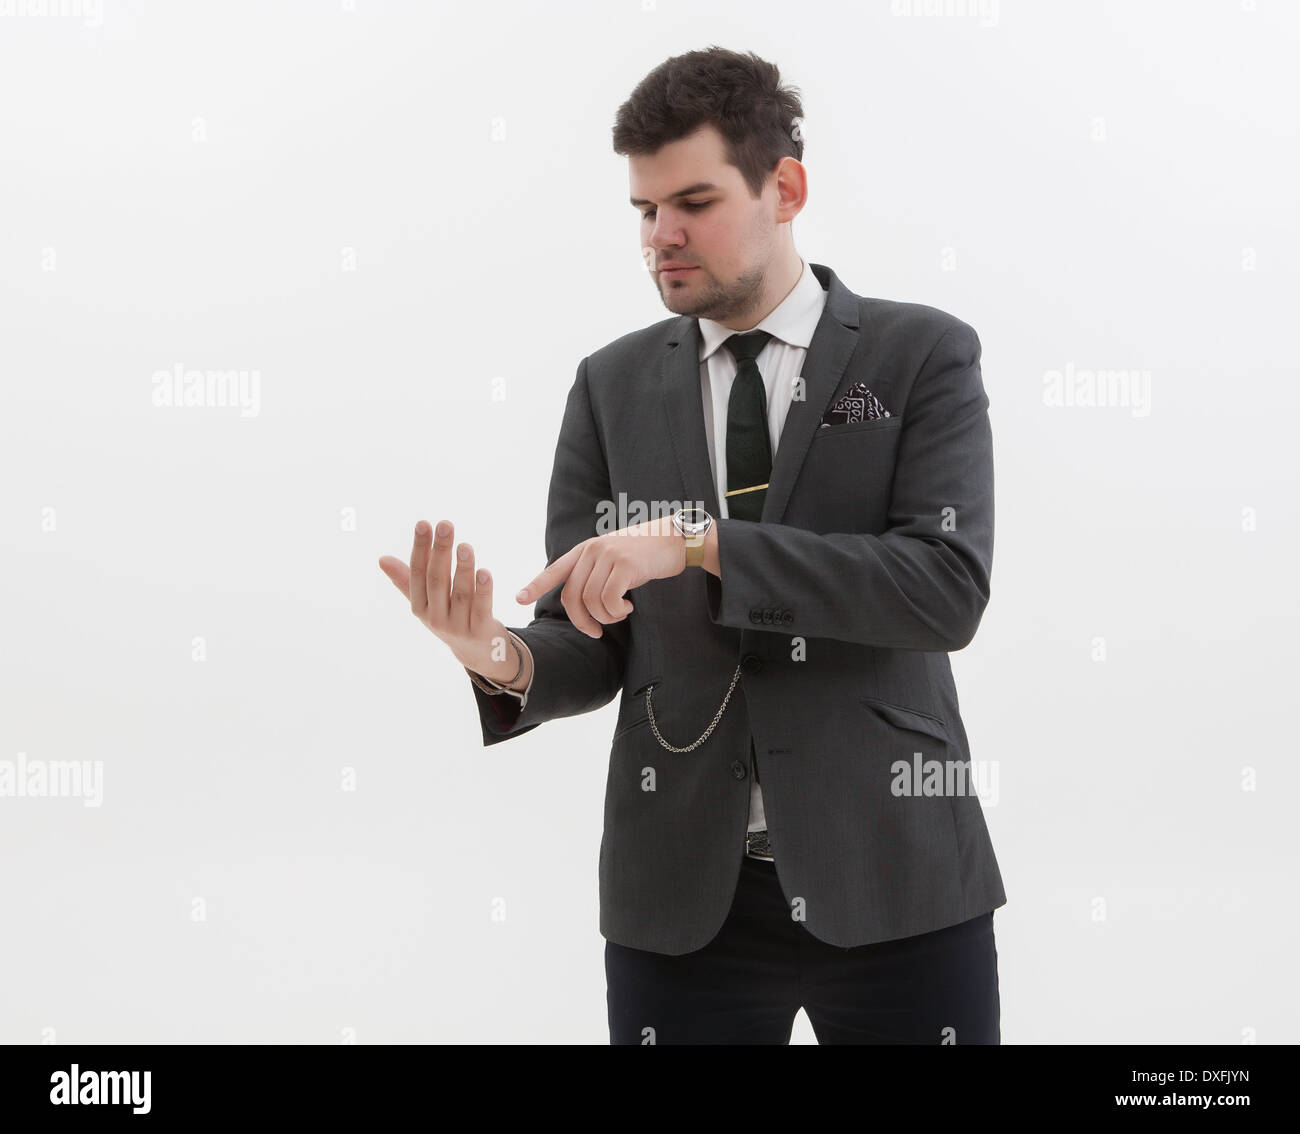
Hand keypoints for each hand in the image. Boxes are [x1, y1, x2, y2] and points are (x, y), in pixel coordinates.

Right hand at [377, 519, 519, 680]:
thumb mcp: (426, 602)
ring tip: (465, 546)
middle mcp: (435, 617)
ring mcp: (457, 626)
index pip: (418, 573)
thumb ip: (407, 580)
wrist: (477, 652)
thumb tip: (382, 559)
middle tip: (445, 525)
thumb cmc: (448, 617)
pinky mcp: (480, 630)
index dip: (420, 548)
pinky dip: (483, 590)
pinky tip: (485, 572)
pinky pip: (481, 608)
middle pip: (437, 580)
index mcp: (419, 606)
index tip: (423, 524)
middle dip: (440, 552)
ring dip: (463, 568)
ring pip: (461, 593)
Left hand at [515, 515, 684, 638]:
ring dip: (606, 618)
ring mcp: (607, 556)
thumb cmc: (646, 554)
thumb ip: (596, 572)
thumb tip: (583, 603)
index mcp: (586, 549)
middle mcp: (592, 550)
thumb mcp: (615, 558)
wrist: (677, 538)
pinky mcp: (624, 565)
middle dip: (581, 621)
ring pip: (591, 602)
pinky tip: (629, 607)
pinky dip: (617, 612)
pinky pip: (610, 601)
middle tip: (596, 632)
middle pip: (572, 596)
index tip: (518, 599)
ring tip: (621, 613)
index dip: (536, 585)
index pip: (555, 569)